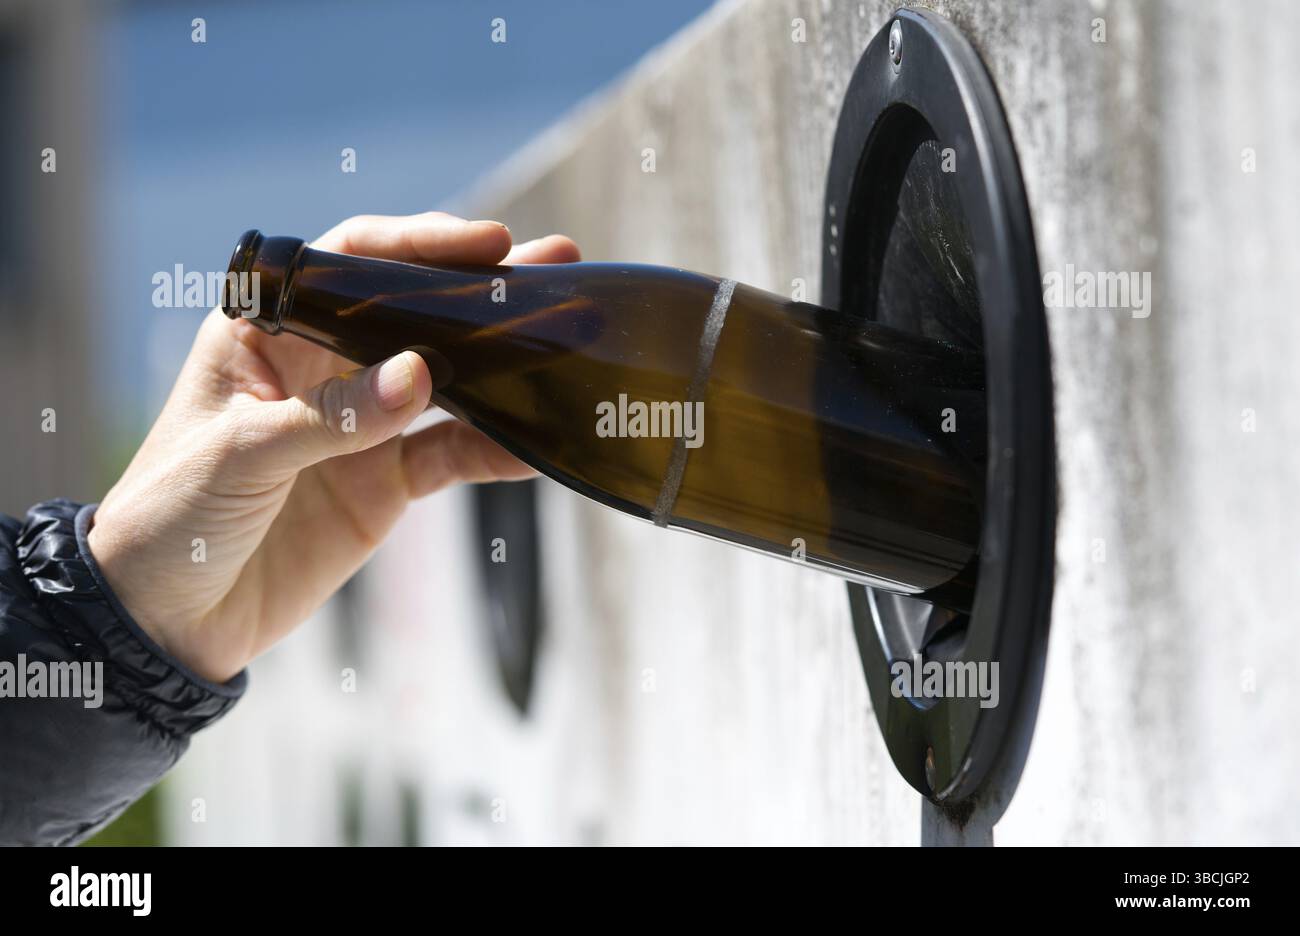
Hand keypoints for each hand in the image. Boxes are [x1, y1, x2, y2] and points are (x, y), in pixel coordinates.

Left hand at [87, 212, 580, 682]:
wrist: (168, 620)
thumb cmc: (173, 515)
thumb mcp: (242, 453)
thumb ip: (333, 416)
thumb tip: (422, 374)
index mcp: (269, 332)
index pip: (351, 264)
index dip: (418, 245)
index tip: (486, 244)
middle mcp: (323, 367)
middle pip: (413, 314)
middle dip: (482, 293)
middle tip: (554, 266)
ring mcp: (361, 426)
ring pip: (447, 381)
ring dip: (504, 366)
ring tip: (567, 345)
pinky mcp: (385, 483)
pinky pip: (452, 457)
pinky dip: (496, 452)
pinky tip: (538, 444)